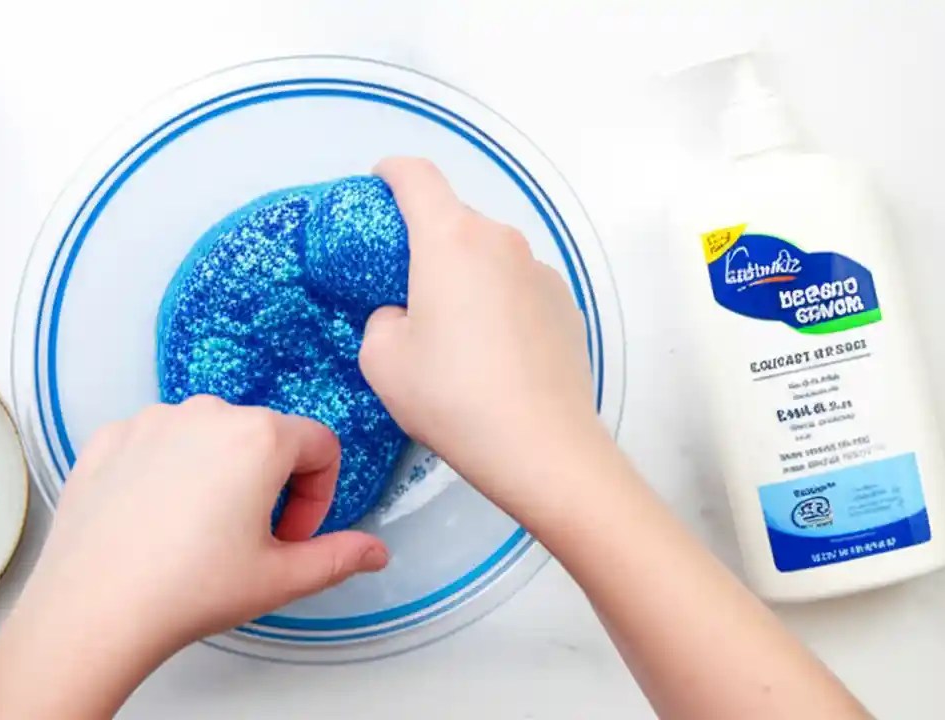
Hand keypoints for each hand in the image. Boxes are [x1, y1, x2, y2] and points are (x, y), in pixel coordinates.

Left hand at [0, 398, 387, 718]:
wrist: (94, 608)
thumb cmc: (185, 591)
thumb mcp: (280, 579)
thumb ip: (339, 557)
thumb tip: (373, 552)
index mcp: (259, 438)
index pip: (320, 445)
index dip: (318, 495)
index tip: (293, 535)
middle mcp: (206, 413)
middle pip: (263, 437)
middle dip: (269, 485)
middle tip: (250, 542)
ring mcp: (152, 420)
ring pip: (208, 437)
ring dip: (217, 474)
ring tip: (198, 533)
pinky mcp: (110, 437)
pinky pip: (156, 442)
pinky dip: (166, 471)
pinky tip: (156, 520)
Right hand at [360, 157, 610, 513]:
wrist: (542, 447)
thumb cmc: (451, 397)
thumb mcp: (381, 359)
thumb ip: (381, 317)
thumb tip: (405, 313)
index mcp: (449, 239)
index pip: (416, 176)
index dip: (390, 174)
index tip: (377, 187)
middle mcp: (501, 240)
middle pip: (454, 220)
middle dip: (426, 243)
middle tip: (405, 292)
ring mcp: (541, 270)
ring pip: (489, 256)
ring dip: (466, 277)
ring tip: (455, 335)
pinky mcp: (567, 304)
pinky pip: (519, 287)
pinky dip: (499, 303)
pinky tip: (495, 355)